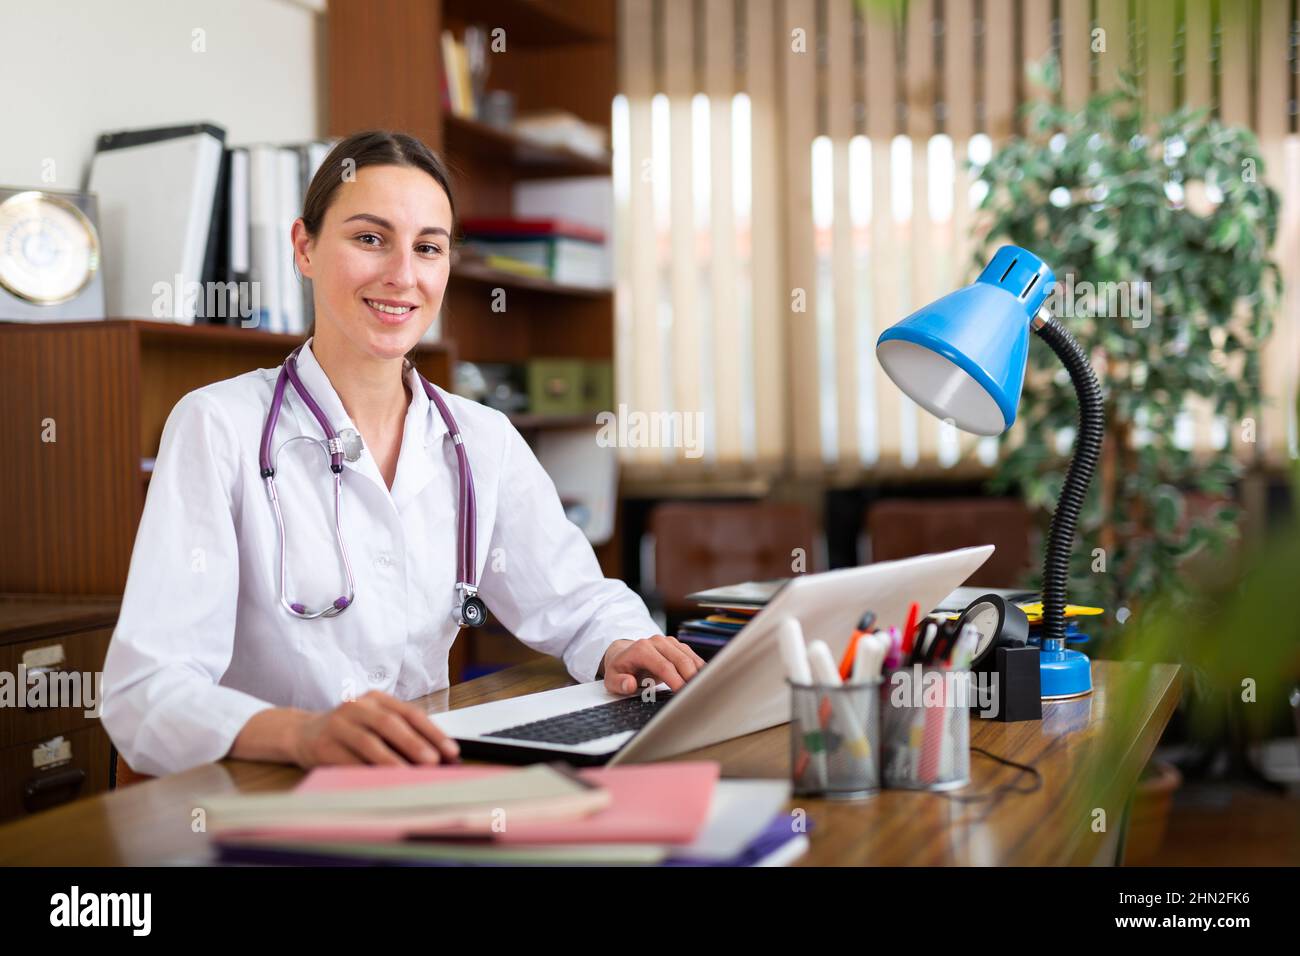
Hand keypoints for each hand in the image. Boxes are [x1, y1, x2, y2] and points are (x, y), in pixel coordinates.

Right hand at [292, 690, 459, 767]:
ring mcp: (338, 724)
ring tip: (409, 774)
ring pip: (369, 742)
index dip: (432, 732)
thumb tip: (439, 757)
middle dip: (414, 744)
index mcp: (376, 699)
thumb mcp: (375, 723)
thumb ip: (403, 734)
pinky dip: (367, 772)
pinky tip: (381, 782)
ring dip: (392, 760)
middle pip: (390, 724)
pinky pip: (349, 761)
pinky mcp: (323, 745)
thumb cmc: (350, 730)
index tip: (450, 751)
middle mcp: (357, 707)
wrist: (303, 733)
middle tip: (433, 761)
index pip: (410, 713)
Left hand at [601, 635, 705, 694]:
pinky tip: (704, 680)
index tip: (683, 693)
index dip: (675, 680)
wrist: (625, 654)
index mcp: (641, 649)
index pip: (663, 666)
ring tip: (705, 689)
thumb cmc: (620, 669)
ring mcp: (669, 642)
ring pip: (689, 656)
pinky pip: (692, 656)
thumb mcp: (612, 679)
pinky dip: (699, 668)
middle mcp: (657, 642)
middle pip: (680, 660)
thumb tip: (629, 684)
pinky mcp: (677, 646)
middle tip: (698, 694)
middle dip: (691, 677)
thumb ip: (619, 683)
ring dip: (698, 673)